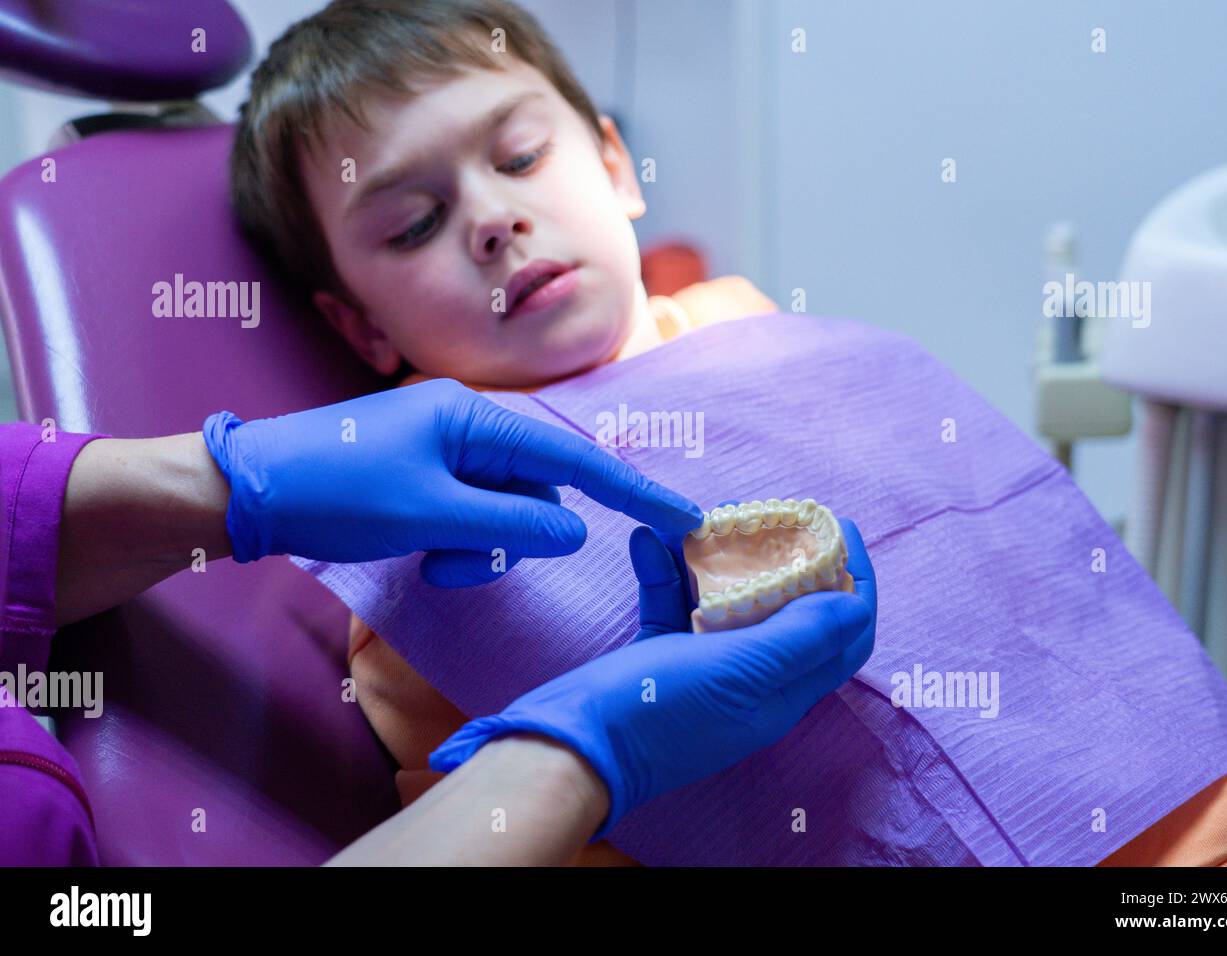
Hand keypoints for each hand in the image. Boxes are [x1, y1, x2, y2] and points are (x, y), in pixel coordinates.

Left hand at [202, 378, 701, 582]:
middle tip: (453, 557)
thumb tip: (576, 531)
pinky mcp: (427, 475)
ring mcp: (446, 451)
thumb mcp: (430, 514)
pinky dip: (456, 543)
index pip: (573, 460)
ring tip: (427, 557)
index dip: (632, 490)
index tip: (682, 518)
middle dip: (511, 536)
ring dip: (477, 547)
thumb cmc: (336, 491)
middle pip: (535, 492)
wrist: (248, 491)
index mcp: (475, 418)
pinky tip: (419, 552)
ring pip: (503, 512)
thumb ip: (511, 524)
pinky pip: (470, 514)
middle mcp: (468, 426)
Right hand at [429, 517, 877, 837]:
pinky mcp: (661, 654)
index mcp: (783, 691)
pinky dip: (666, 569)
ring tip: (708, 515)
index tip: (840, 527)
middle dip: (787, 555)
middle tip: (771, 513)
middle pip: (789, 609)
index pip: (843, 635)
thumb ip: (800, 637)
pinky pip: (675, 603)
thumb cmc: (661, 711)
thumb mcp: (740, 672)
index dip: (853, 581)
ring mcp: (705, 666)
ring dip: (723, 556)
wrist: (573, 746)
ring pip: (730, 599)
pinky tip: (648, 538)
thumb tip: (856, 603)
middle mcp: (751, 679)